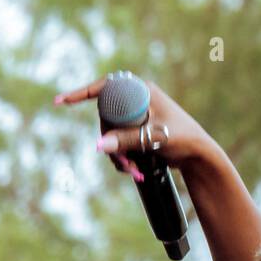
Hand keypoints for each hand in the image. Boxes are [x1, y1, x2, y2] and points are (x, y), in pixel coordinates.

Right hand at [54, 75, 212, 179]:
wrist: (200, 157)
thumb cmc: (183, 140)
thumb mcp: (154, 138)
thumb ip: (127, 141)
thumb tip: (99, 146)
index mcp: (142, 91)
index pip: (105, 88)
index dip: (80, 94)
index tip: (60, 102)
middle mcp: (137, 101)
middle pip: (106, 119)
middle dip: (109, 145)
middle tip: (124, 166)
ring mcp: (138, 117)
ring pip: (112, 135)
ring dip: (118, 156)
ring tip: (135, 173)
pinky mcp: (139, 133)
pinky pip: (121, 144)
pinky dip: (125, 159)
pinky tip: (136, 172)